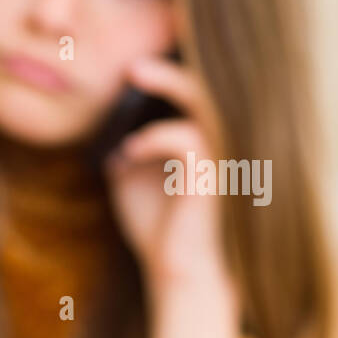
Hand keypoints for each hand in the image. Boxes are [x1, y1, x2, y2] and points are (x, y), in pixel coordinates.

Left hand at [101, 56, 240, 337]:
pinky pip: (184, 137)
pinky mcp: (216, 175)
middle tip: (136, 61)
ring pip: (207, 100)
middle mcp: (228, 144)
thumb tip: (108, 116)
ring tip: (135, 72)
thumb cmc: (161, 231)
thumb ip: (128, 145)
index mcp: (213, 140)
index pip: (205, 89)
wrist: (181, 277)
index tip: (142, 61)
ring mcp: (228, 156)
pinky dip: (152, 138)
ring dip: (170, 81)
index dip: (178, 68)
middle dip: (176, 64)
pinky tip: (129, 154)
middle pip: (213, 84)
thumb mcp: (133, 179)